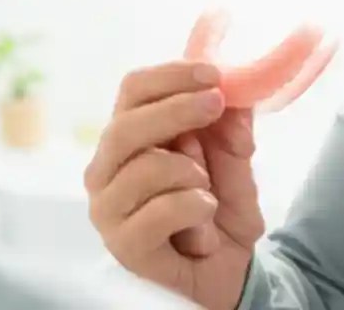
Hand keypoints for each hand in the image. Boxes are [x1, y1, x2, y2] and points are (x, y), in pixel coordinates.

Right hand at [84, 60, 264, 309]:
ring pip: (145, 167)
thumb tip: (233, 97)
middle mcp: (107, 171)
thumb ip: (232, 129)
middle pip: (125, 126)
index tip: (212, 74)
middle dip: (177, 109)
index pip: (132, 91)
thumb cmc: (219, 209)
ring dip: (192, 171)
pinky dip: (194, 207)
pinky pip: (159, 212)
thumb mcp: (236, 160)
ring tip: (208, 189)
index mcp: (129, 138)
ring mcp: (109, 210)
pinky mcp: (124, 246)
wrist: (229, 270)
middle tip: (216, 102)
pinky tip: (205, 217)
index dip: (170, 75)